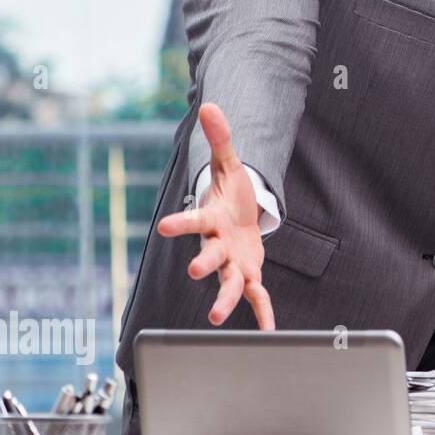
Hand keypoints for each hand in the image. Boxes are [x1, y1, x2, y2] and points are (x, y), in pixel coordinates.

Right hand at [156, 102, 274, 329]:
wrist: (241, 219)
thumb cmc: (233, 194)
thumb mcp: (231, 165)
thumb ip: (222, 139)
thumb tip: (213, 104)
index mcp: (212, 219)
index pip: (194, 219)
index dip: (180, 223)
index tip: (164, 227)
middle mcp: (218, 245)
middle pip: (209, 255)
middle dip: (203, 262)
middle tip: (193, 271)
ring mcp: (234, 262)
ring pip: (228, 282)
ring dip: (224, 298)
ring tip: (217, 317)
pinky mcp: (251, 273)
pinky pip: (257, 295)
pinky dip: (264, 311)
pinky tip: (270, 329)